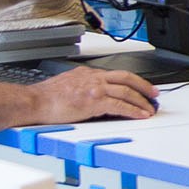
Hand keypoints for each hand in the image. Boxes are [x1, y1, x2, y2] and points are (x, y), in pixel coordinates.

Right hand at [28, 68, 160, 123]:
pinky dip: (133, 110)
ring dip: (141, 100)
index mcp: (87, 73)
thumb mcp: (67, 85)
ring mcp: (95, 88)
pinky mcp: (94, 101)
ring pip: (126, 91)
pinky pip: (120, 105)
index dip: (131, 81)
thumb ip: (82, 87)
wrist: (34, 101)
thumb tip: (90, 96)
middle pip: (126, 78)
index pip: (115, 75)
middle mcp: (93, 77)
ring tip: (150, 108)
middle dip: (143, 86)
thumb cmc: (45, 98)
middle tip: (154, 94)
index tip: (140, 86)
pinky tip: (140, 115)